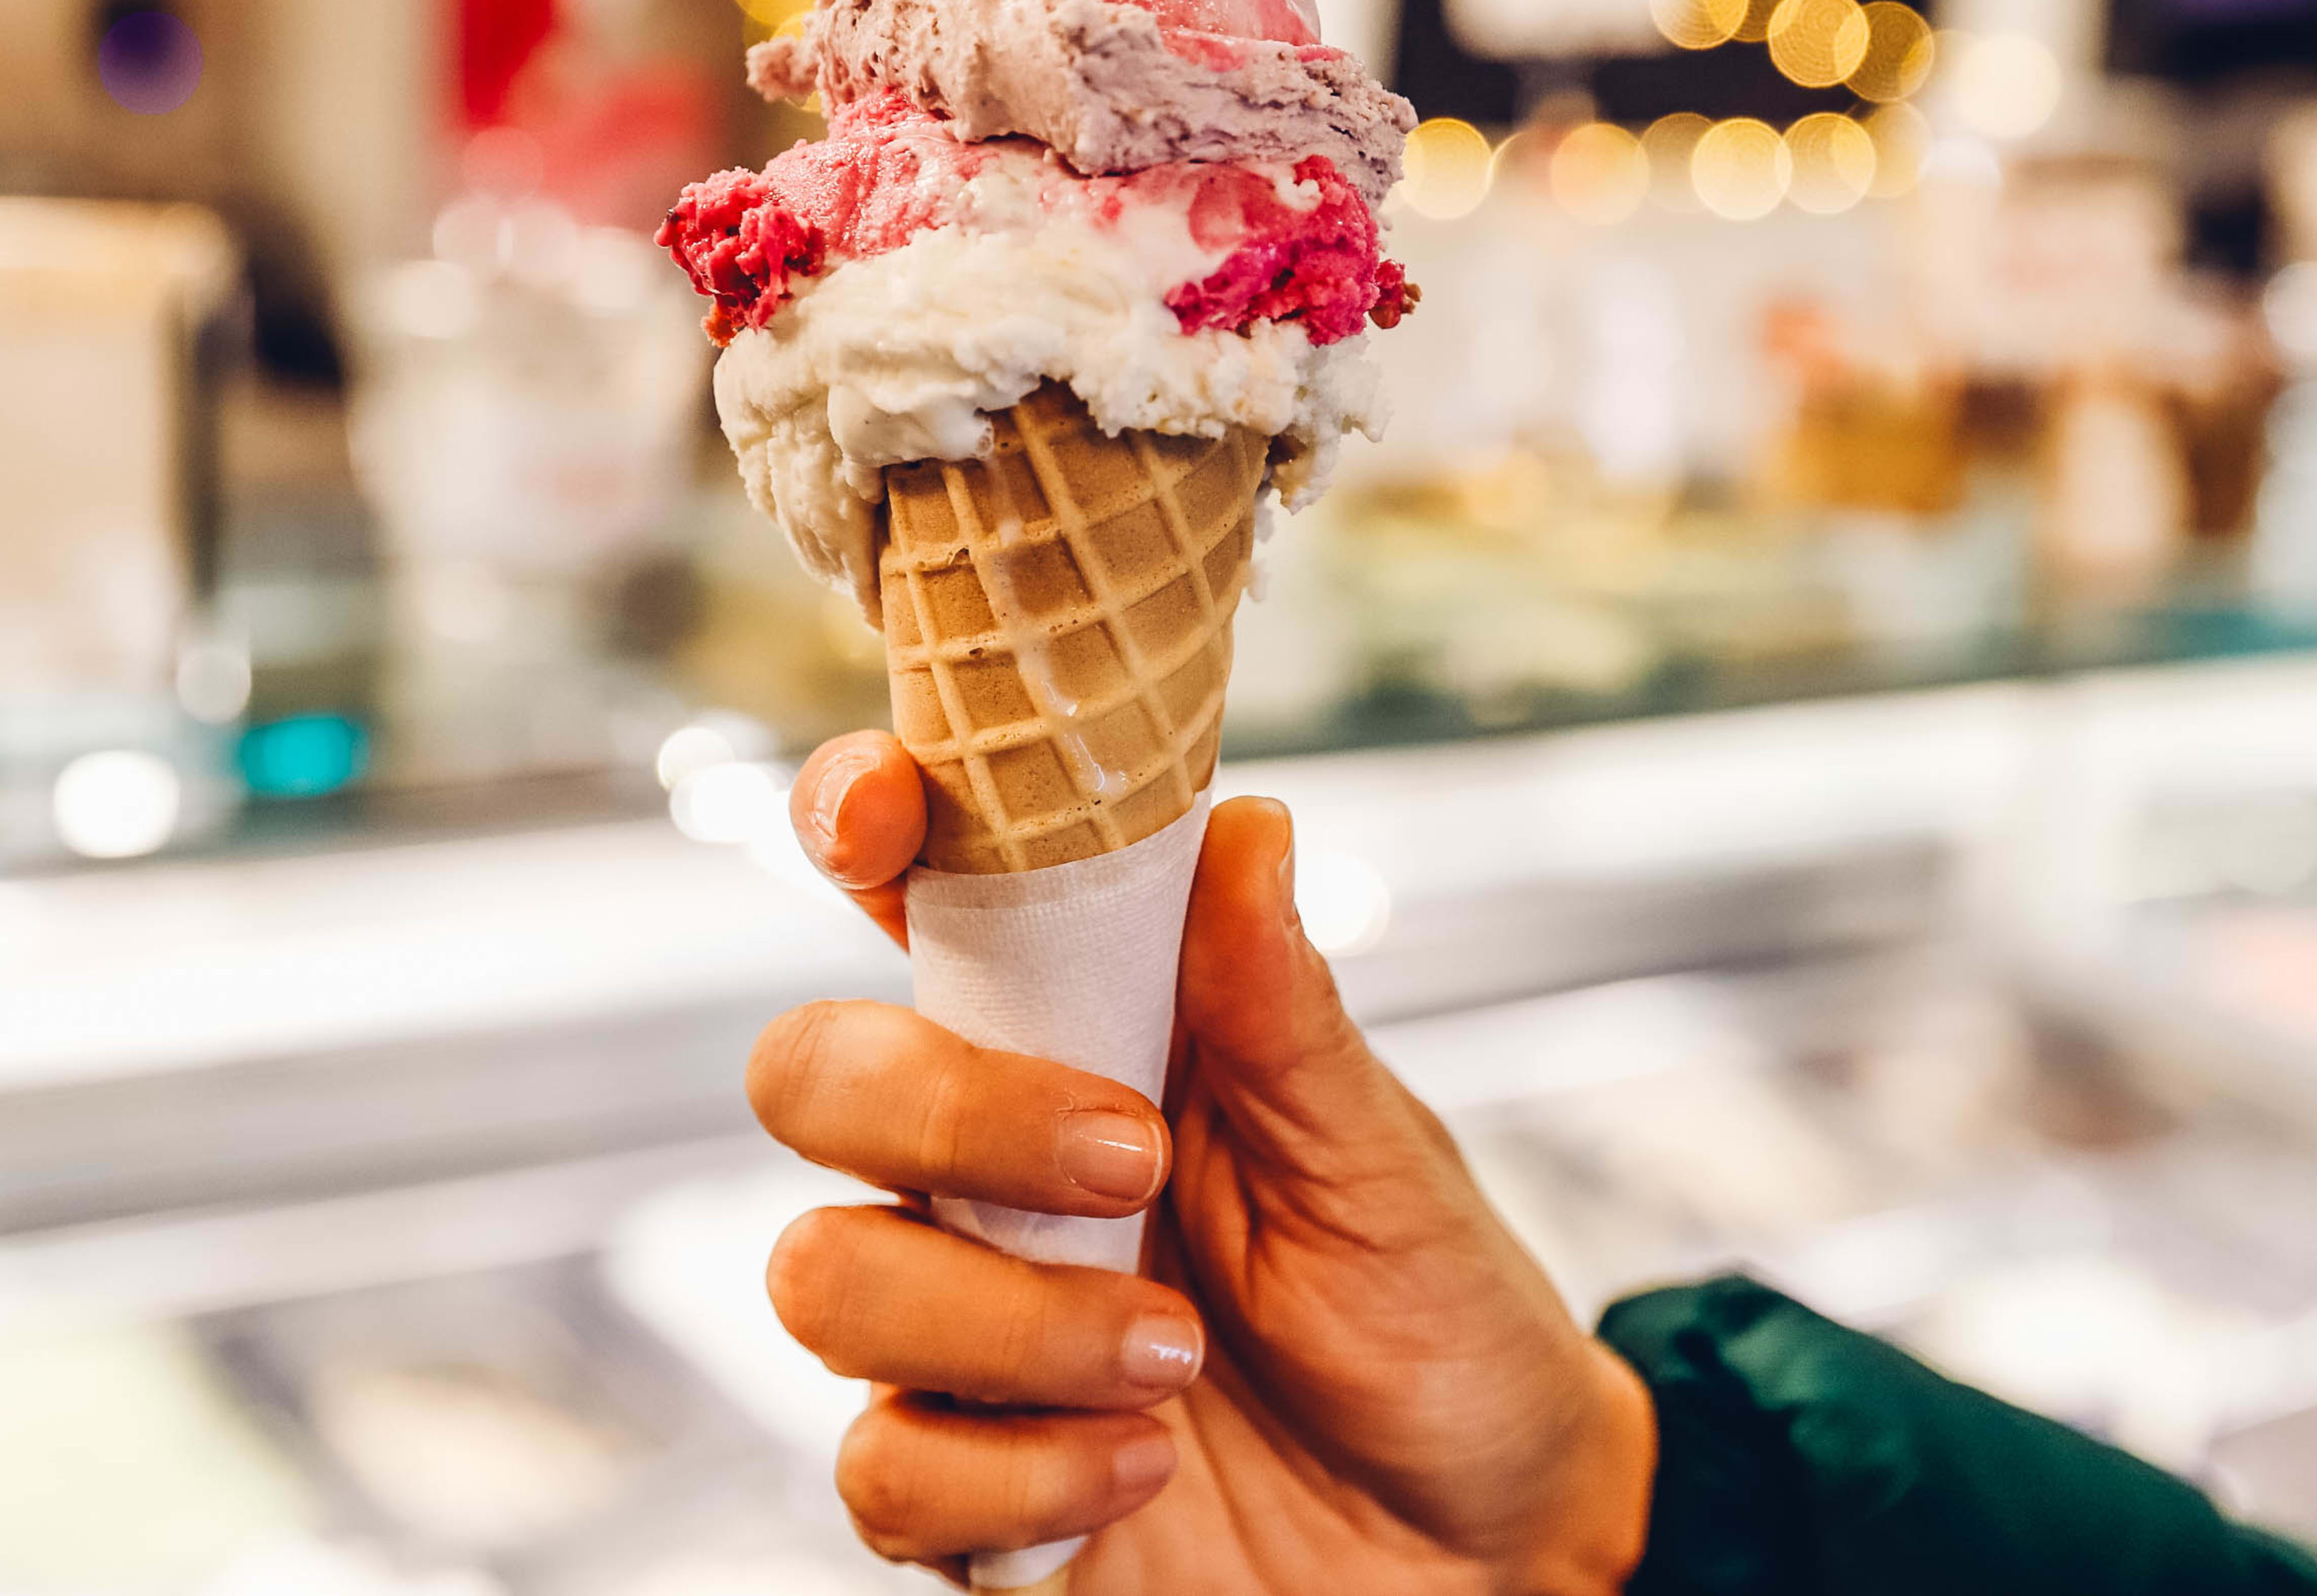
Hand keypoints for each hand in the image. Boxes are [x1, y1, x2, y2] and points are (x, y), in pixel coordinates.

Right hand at [746, 732, 1654, 1592]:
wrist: (1482, 1541)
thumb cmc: (1433, 1318)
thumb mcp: (1378, 1158)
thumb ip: (1281, 1010)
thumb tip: (1247, 823)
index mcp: (1091, 1042)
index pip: (928, 902)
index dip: (868, 826)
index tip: (881, 815)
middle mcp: (993, 1169)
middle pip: (812, 1074)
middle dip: (942, 1109)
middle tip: (1130, 1162)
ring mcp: (960, 1327)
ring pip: (823, 1276)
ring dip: (1008, 1321)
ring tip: (1175, 1360)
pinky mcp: (959, 1485)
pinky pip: (882, 1473)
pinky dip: (1023, 1475)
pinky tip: (1141, 1469)